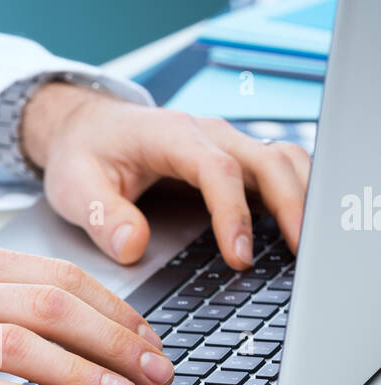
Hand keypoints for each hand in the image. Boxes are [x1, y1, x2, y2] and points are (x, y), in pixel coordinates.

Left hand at [22, 82, 310, 268]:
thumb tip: (132, 245)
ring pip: (282, 158)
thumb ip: (102, 216)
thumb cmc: (83, 154)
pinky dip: (296, 193)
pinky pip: (277, 169)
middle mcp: (206, 134)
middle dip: (289, 204)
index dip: (233, 212)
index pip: (216, 169)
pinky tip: (299, 228)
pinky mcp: (232, 160)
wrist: (86, 128)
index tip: (239, 256)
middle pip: (266, 159)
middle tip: (300, 253)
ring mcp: (224, 144)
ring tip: (310, 243)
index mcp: (168, 136)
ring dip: (302, 195)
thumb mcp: (75, 186)